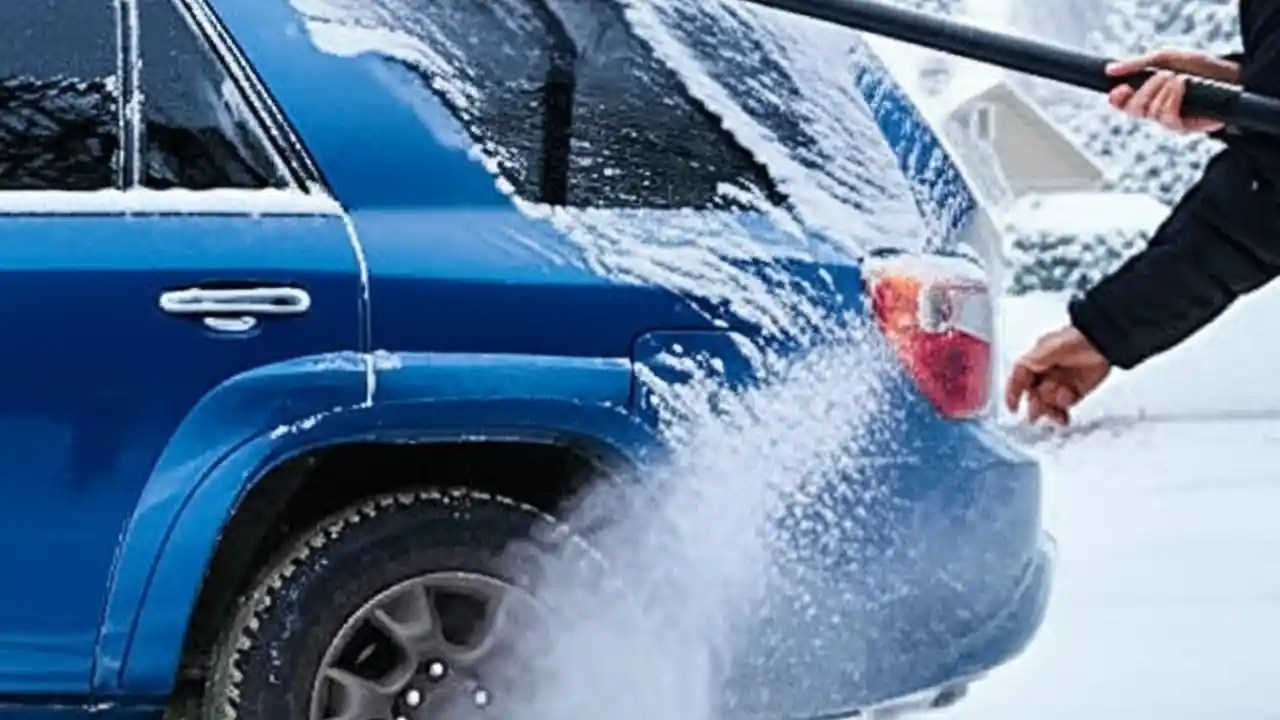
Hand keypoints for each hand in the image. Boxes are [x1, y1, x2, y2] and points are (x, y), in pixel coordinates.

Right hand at [1005, 326, 1111, 426]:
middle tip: (1036, 415)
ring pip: (1048, 403)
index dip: (1013, 394)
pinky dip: (1063, 411)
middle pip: (1034, 395)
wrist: (1101, 343)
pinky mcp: (1076, 390)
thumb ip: (1027, 364)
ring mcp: (1061, 382)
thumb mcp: (1043, 349)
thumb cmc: (1074, 339)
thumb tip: (1015, 379)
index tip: (1013, 408)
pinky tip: (1065, 412)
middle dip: (1035, 405)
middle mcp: (1047, 373)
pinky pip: (1065, 405)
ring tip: (1056, 416)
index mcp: (1036, 362)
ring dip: (1050, 411)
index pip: (1019, 380)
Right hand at [1106, 49, 1241, 133]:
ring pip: (1152, 114)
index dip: (1117, 99)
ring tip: (1178, 78)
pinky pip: (1169, 121)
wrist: (1228, 74)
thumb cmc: (1197, 67)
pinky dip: (1172, 101)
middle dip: (1145, 91)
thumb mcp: (1165, 58)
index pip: (1121, 104)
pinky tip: (1182, 87)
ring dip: (1163, 92)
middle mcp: (1154, 111)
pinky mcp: (1184, 128)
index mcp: (1145, 95)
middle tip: (1163, 75)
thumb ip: (1137, 64)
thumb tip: (1109, 70)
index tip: (1120, 88)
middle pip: (1133, 111)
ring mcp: (1168, 121)